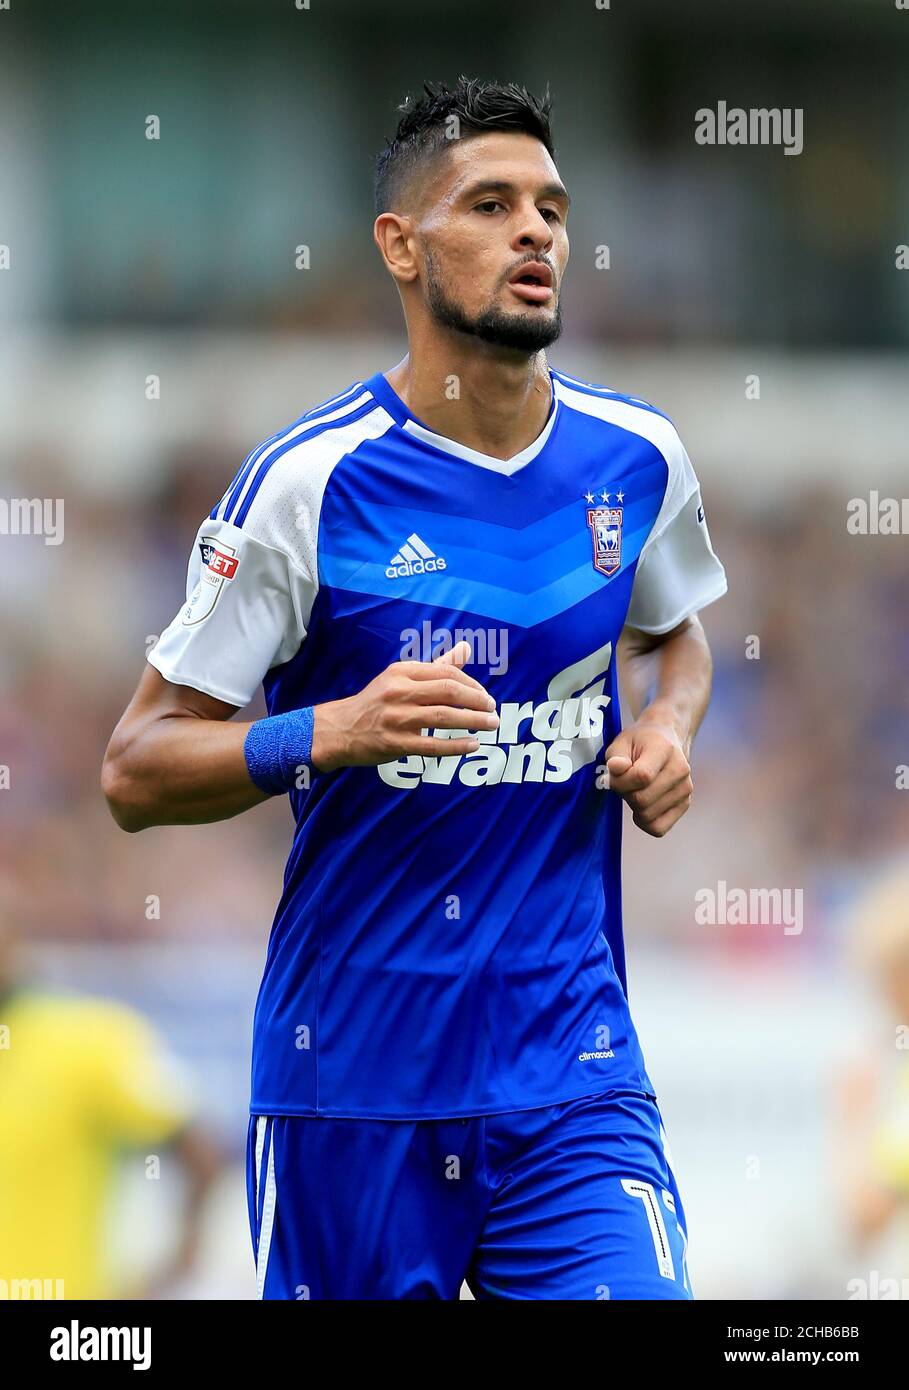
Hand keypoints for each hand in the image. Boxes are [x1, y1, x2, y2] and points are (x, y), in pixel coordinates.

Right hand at [311, 641, 498, 771]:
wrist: (340, 729)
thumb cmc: (377, 702)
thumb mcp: (402, 677)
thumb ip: (437, 665)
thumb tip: (466, 648)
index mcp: (402, 672)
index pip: (446, 673)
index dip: (472, 684)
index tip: (485, 696)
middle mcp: (399, 691)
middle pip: (448, 691)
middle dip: (477, 700)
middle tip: (494, 709)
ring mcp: (396, 718)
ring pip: (443, 717)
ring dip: (473, 721)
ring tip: (491, 724)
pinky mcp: (395, 742)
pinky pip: (432, 745)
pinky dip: (455, 745)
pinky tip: (473, 744)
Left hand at [603, 719, 692, 836]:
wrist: (666, 739)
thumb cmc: (640, 743)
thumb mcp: (622, 743)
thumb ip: (616, 758)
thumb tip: (615, 768)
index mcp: (664, 749)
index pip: (641, 777)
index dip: (620, 781)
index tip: (614, 775)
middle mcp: (680, 769)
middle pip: (642, 800)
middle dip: (625, 794)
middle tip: (624, 783)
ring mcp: (685, 789)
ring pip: (648, 816)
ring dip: (634, 807)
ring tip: (636, 789)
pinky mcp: (685, 804)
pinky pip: (659, 827)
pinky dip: (645, 821)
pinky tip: (643, 805)